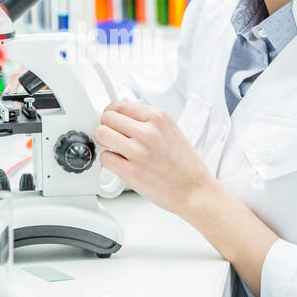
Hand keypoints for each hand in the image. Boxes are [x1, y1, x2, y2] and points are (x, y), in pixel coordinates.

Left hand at [95, 100, 214, 217]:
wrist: (195, 191)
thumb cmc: (186, 165)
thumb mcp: (171, 131)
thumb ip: (147, 120)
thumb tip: (124, 108)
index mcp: (159, 118)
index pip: (120, 105)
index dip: (112, 114)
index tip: (111, 120)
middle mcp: (149, 132)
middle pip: (107, 118)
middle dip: (106, 127)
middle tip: (112, 136)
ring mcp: (139, 151)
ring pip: (102, 135)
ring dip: (106, 143)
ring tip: (116, 150)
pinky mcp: (131, 172)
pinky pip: (105, 158)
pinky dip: (109, 162)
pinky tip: (120, 164)